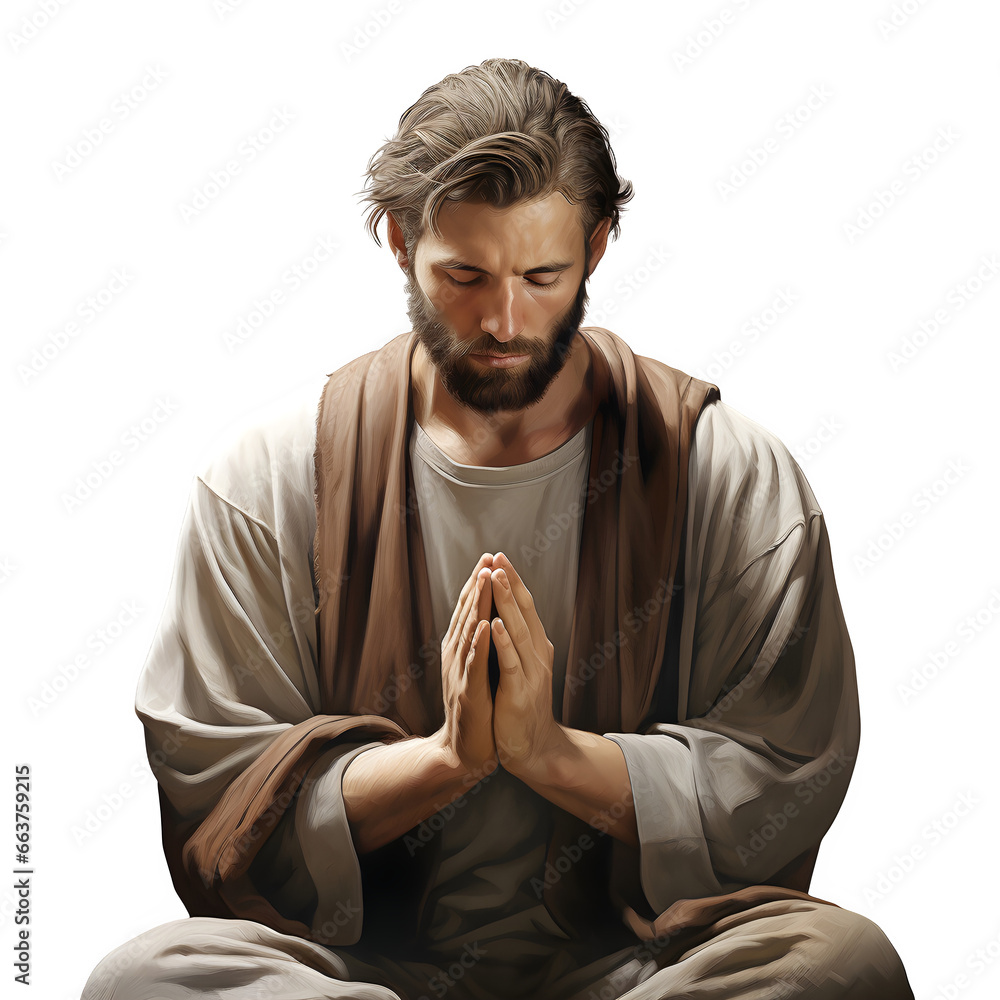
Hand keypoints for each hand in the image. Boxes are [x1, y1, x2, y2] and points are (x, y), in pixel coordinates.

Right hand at [434, 554, 497, 778]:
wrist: (465, 750)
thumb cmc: (474, 708)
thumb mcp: (474, 669)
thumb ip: (475, 643)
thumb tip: (483, 614)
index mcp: (459, 650)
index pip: (469, 610)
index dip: (477, 583)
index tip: (489, 557)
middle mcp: (455, 656)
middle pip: (466, 614)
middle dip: (477, 585)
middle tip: (486, 557)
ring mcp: (460, 673)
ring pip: (468, 632)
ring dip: (477, 604)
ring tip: (486, 579)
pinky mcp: (468, 693)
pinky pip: (474, 663)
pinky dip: (479, 642)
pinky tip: (486, 624)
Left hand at [489, 552, 566, 779]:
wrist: (533, 748)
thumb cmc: (522, 706)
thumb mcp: (522, 667)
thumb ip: (518, 641)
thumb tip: (508, 612)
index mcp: (536, 648)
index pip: (525, 607)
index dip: (513, 582)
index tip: (498, 557)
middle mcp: (538, 655)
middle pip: (524, 612)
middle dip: (510, 583)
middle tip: (498, 557)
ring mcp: (531, 674)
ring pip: (518, 631)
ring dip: (507, 603)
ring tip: (497, 578)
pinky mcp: (519, 693)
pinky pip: (510, 663)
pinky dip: (503, 643)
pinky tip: (495, 625)